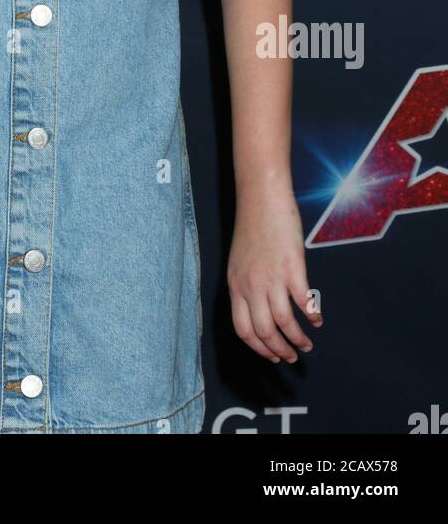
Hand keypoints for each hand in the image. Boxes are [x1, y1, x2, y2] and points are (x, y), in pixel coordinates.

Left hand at [227, 186, 322, 363]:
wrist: (261, 197)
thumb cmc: (253, 226)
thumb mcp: (239, 261)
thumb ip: (246, 285)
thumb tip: (259, 308)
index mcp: (235, 285)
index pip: (243, 330)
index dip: (259, 348)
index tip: (271, 356)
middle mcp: (250, 286)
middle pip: (264, 332)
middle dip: (280, 351)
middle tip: (293, 357)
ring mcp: (271, 278)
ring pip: (284, 323)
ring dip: (297, 339)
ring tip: (307, 344)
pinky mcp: (291, 267)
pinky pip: (303, 302)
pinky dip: (312, 315)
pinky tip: (317, 319)